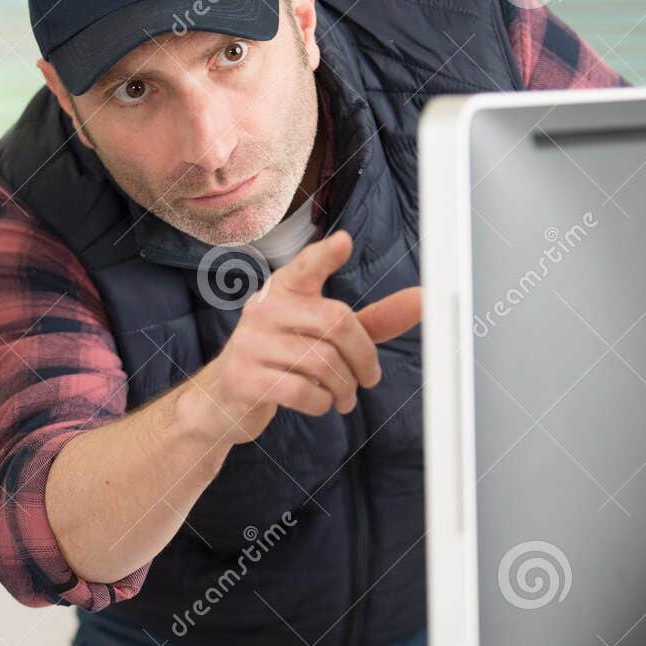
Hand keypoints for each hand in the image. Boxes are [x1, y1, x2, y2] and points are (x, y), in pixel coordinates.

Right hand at [183, 230, 422, 446]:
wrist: (223, 398)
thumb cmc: (281, 359)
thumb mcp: (322, 337)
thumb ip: (370, 321)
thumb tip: (422, 299)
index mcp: (282, 291)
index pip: (305, 267)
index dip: (325, 255)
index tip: (344, 242)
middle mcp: (263, 310)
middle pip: (334, 322)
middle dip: (363, 357)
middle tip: (369, 378)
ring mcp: (250, 344)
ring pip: (321, 362)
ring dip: (344, 387)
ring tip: (344, 397)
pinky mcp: (244, 378)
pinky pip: (301, 391)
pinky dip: (321, 403)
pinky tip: (319, 403)